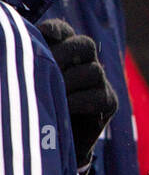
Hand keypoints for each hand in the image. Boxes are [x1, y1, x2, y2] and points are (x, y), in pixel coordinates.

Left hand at [37, 19, 117, 171]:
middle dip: (66, 53)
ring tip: (53, 93)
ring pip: (94, 70)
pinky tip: (65, 106)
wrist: (51, 145)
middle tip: (47, 68)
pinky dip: (80, 101)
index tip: (43, 33)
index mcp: (64, 52)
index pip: (64, 31)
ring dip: (70, 81)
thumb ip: (28, 65)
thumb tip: (12, 47)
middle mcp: (85, 63)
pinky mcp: (109, 102)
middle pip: (86, 44)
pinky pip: (99, 96)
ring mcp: (100, 83)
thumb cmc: (33, 110)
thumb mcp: (29, 82)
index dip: (56, 30)